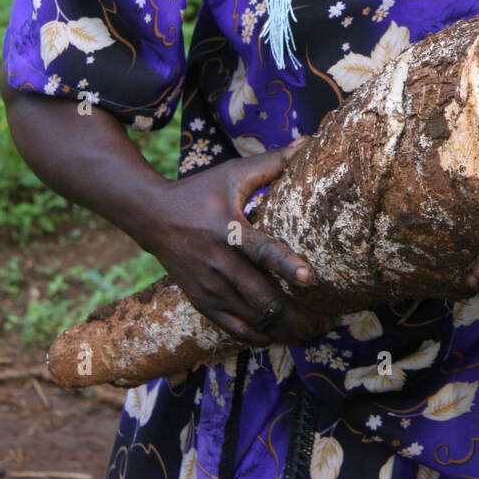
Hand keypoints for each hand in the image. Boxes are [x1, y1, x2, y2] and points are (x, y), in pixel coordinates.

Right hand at [144, 141, 328, 348]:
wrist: (152, 218)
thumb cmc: (199, 192)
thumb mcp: (232, 173)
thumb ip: (271, 163)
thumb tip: (308, 141)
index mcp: (228, 229)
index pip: (261, 251)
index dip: (287, 265)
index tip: (311, 278)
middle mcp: (219, 264)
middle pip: (262, 299)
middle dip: (296, 316)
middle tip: (326, 323)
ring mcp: (209, 288)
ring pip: (251, 320)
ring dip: (283, 329)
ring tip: (310, 332)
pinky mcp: (202, 302)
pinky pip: (233, 329)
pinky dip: (257, 336)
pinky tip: (278, 335)